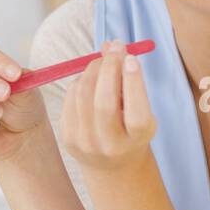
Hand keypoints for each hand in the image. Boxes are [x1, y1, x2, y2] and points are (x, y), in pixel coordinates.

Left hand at [61, 39, 156, 175]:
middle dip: (109, 68)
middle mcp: (111, 145)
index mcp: (137, 140)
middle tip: (116, 47)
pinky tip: (91, 80)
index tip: (131, 59)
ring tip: (104, 62)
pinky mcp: (68, 137)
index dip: (133, 84)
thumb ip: (130, 80)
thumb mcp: (141, 109)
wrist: (112, 165)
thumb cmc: (132, 128)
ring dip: (94, 69)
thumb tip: (110, 44)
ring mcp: (86, 143)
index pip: (136, 113)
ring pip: (83, 94)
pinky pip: (71, 97)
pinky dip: (81, 81)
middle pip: (104, 102)